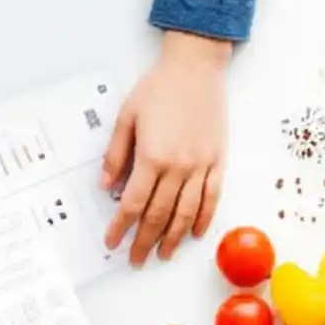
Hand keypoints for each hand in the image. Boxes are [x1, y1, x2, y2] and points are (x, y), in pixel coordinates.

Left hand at [103, 31, 231, 264]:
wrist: (195, 67)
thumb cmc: (159, 87)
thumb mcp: (126, 117)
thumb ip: (116, 154)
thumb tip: (107, 185)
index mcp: (152, 156)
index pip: (133, 203)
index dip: (121, 227)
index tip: (113, 241)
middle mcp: (178, 166)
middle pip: (158, 215)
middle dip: (144, 241)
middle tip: (135, 258)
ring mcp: (201, 166)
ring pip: (186, 213)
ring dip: (173, 238)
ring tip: (163, 254)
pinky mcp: (217, 161)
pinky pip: (212, 198)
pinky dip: (203, 219)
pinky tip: (194, 233)